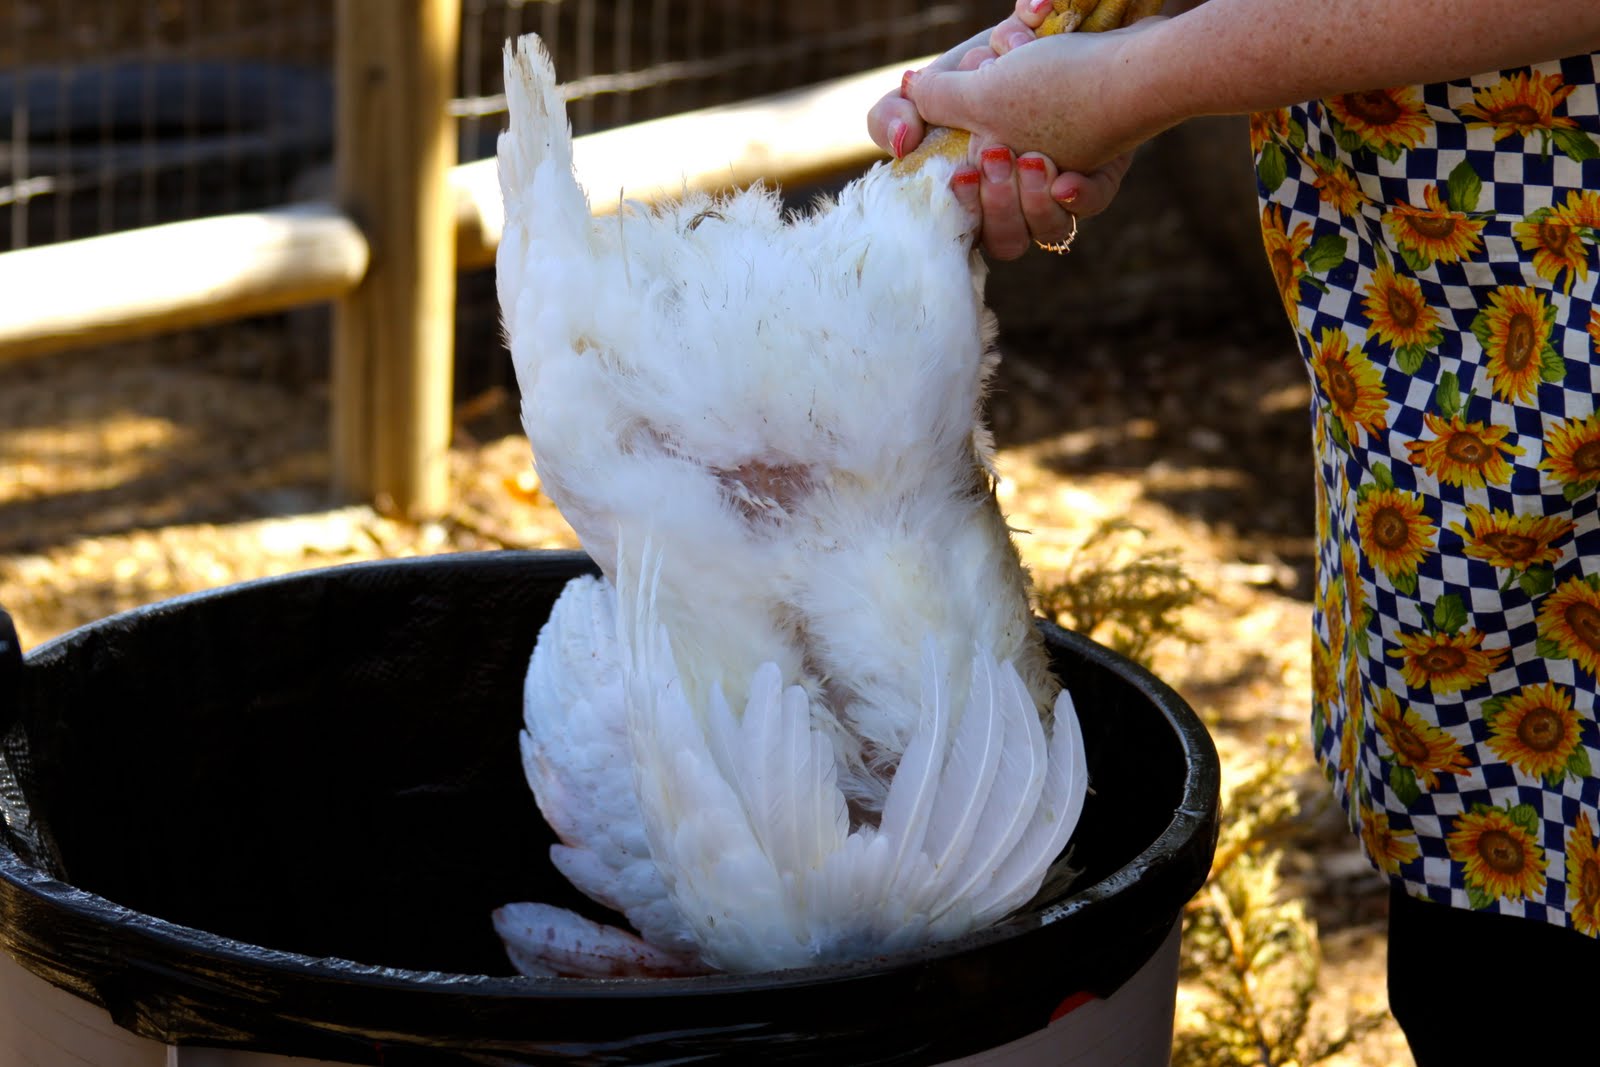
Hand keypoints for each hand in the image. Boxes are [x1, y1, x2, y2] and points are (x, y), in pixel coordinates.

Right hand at [868, 3, 1163, 258]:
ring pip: (1049, 230)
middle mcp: (1016, 201)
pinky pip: (1092, 202)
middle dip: (1001, 204)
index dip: (968, 212)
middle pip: (1008, 242)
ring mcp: (1057, 193)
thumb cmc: (986, 67)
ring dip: (1035, 202)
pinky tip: (1067, 181)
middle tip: (996, 154)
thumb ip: (893, 116)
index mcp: (974, 193)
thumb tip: (902, 144)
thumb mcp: (932, 89)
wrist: (1049, 35)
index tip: (964, 173)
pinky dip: (1080, 197)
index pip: (969, 232)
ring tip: (1033, 159)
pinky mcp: (1098, 173)